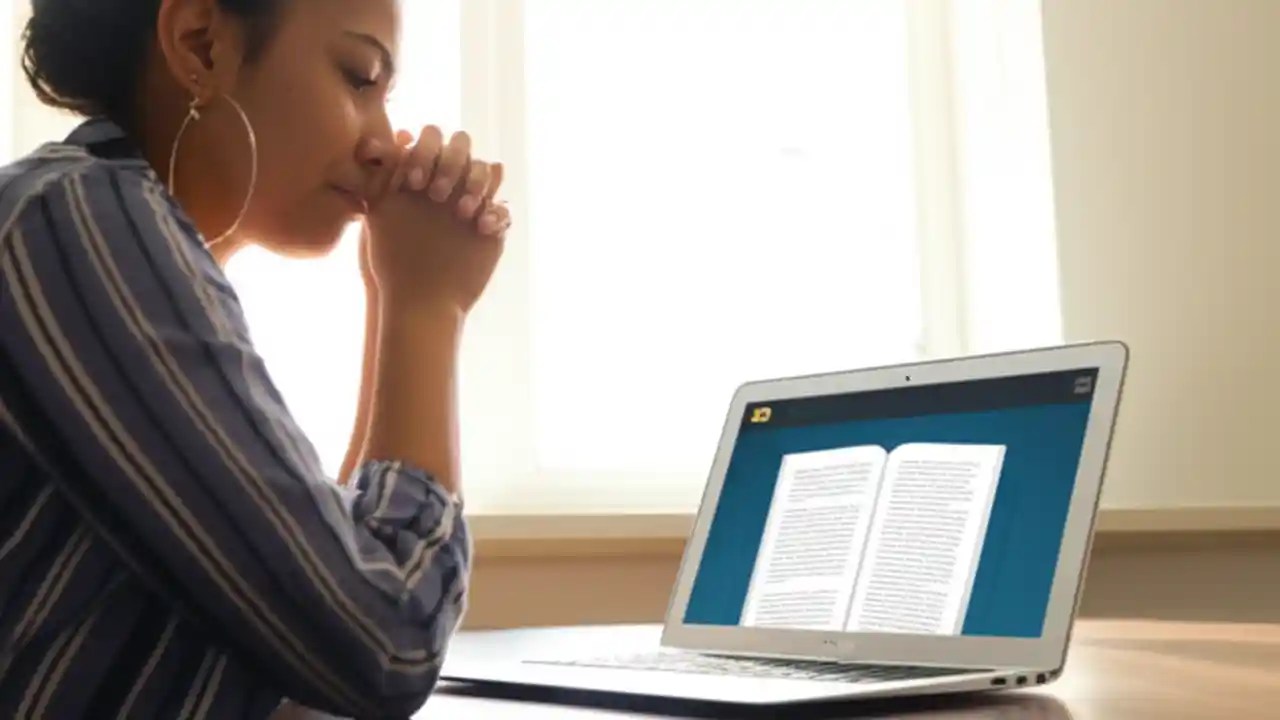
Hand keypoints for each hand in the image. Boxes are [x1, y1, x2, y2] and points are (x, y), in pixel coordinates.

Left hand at [364, 127, 510, 311]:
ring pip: (490, 171)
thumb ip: (386, 174)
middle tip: (437, 196)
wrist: (418, 299)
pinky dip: (497, 213)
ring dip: (478, 184)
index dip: (426, 153)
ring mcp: (473, 203)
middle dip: (454, 164)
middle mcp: (450, 182)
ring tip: (463, 214)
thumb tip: (400, 134)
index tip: (414, 184)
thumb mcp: (381, 213)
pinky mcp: (492, 227)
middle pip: (464, 148)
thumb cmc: (392, 259)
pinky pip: (504, 208)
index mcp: (423, 173)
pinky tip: (482, 228)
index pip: (433, 140)